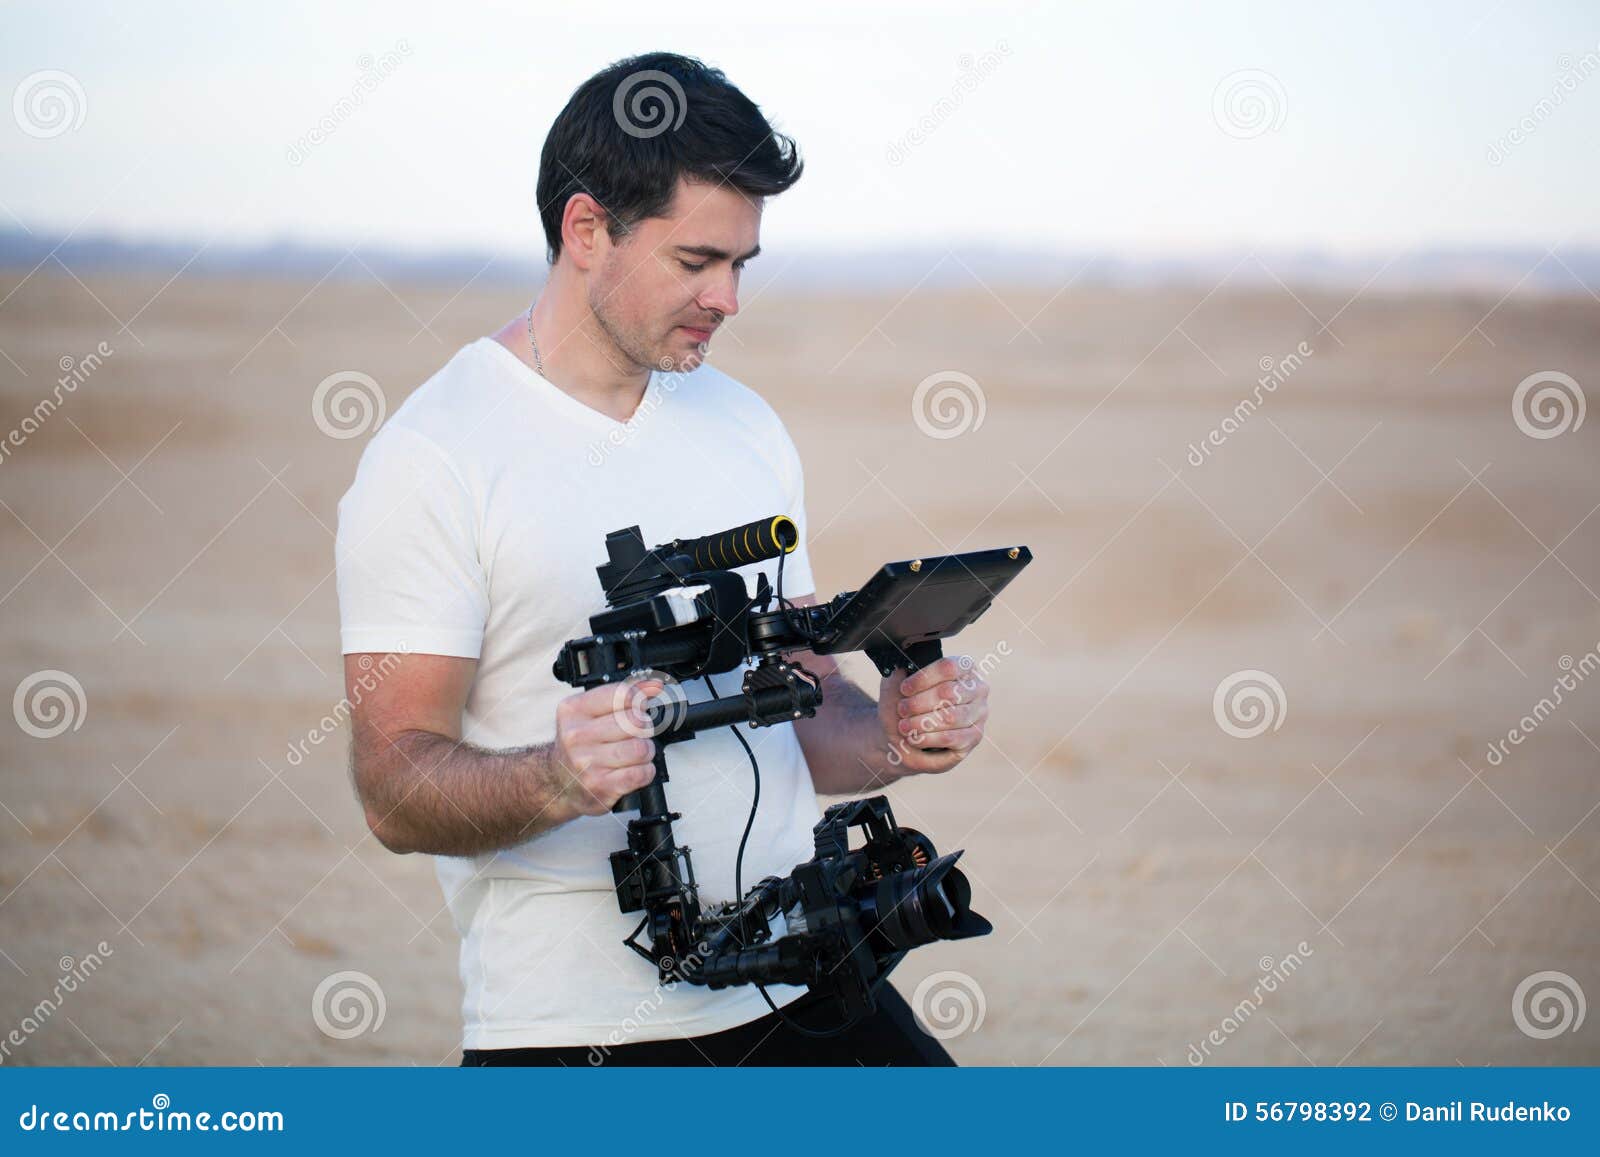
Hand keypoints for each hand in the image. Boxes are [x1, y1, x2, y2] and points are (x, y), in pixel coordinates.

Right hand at [549, 678, 662, 818]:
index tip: (638, 706)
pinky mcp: (600, 786)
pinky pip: (641, 773)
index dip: (638, 700)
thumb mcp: (591, 712)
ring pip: (641, 748)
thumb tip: (654, 684)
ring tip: (635, 752)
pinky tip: (634, 768)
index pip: (621, 694)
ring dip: (646, 750)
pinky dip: (646, 771)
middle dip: (644, 726)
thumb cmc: (580, 744)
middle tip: (637, 732)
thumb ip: (623, 695)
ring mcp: (587, 762)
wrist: (558, 781)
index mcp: (574, 710)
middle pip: (635, 721)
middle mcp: (576, 735)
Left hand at [876, 655, 989, 775]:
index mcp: (964, 667)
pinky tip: (914, 738)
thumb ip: (900, 673)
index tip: (904, 689)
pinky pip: (950, 738)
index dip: (923, 678)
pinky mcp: (973, 737)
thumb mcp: (898, 684)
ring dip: (922, 722)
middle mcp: (978, 689)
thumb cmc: (907, 703)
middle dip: (919, 703)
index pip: (948, 667)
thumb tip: (901, 668)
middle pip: (949, 692)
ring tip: (904, 726)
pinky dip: (928, 738)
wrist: (905, 733)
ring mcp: (979, 714)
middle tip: (902, 710)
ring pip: (950, 717)